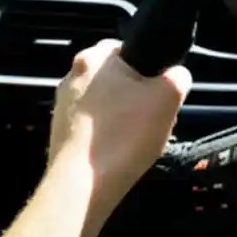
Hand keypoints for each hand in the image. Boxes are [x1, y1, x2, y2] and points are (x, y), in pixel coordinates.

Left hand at [49, 39, 191, 219]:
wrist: (83, 186)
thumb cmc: (125, 135)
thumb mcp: (169, 98)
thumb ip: (178, 76)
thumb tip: (176, 75)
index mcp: (95, 57)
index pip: (129, 50)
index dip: (151, 71)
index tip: (159, 94)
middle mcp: (72, 75)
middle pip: (117, 80)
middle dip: (135, 96)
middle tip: (152, 118)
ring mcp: (61, 105)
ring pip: (104, 105)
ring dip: (121, 118)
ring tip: (135, 141)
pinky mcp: (58, 132)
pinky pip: (91, 128)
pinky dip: (106, 137)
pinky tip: (117, 154)